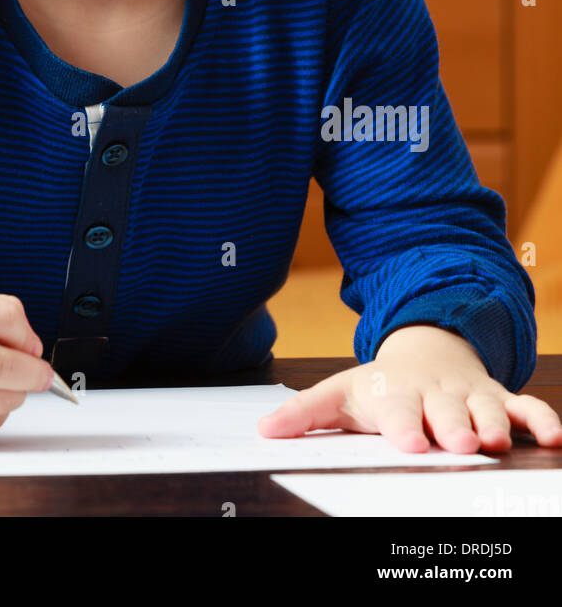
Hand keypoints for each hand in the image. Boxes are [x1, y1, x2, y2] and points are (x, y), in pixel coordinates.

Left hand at [256, 324, 561, 453]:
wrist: (426, 353)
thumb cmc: (381, 387)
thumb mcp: (340, 394)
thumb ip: (305, 414)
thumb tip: (263, 431)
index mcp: (395, 395)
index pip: (398, 412)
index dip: (403, 426)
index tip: (408, 443)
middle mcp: (435, 396)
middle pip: (446, 414)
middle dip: (453, 429)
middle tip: (458, 445)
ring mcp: (470, 397)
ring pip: (486, 410)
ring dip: (492, 425)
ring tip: (496, 441)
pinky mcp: (500, 400)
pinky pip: (525, 407)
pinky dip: (540, 420)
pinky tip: (553, 438)